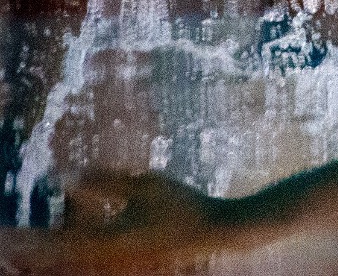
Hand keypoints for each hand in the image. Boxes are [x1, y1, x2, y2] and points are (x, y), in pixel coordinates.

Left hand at [0, 170, 245, 271]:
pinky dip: (67, 249)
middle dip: (26, 251)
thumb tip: (65, 178)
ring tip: (20, 247)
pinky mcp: (122, 259)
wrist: (214, 231)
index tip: (0, 235)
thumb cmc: (183, 205)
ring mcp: (114, 263)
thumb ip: (105, 183)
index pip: (51, 244)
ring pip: (67, 262)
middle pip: (53, 260)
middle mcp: (104, 258)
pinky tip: (65, 239)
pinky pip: (84, 258)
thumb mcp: (144, 186)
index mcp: (105, 243)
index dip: (22, 239)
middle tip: (3, 242)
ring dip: (44, 252)